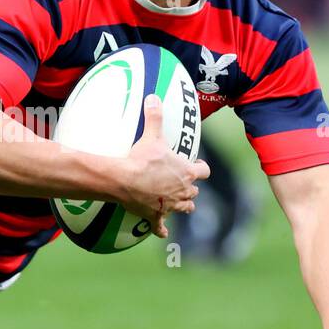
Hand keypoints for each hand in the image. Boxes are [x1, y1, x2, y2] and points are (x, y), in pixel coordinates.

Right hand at [118, 94, 209, 237]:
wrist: (125, 180)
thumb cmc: (141, 159)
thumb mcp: (151, 136)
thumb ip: (155, 117)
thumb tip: (154, 97)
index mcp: (186, 172)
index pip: (204, 172)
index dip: (201, 168)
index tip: (197, 166)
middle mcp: (182, 190)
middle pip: (194, 191)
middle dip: (191, 187)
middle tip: (183, 182)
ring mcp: (170, 206)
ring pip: (185, 208)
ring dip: (183, 206)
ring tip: (177, 203)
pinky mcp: (155, 216)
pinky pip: (161, 227)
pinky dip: (162, 229)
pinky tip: (163, 232)